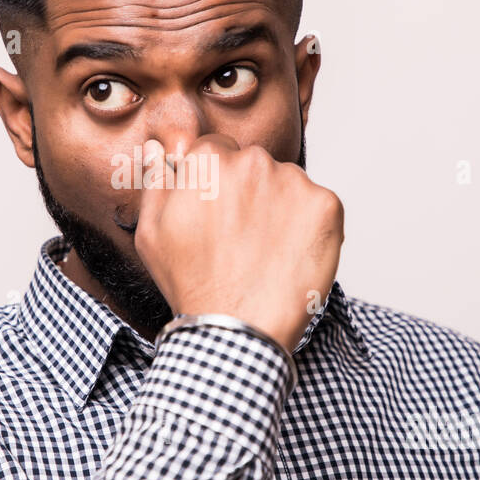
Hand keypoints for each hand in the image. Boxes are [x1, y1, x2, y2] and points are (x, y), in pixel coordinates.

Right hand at [134, 135, 344, 355]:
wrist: (238, 330)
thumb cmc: (192, 283)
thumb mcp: (152, 232)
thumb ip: (157, 181)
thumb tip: (161, 149)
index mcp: (210, 159)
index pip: (218, 151)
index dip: (217, 185)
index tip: (219, 215)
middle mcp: (253, 161)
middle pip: (254, 165)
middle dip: (249, 193)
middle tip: (241, 239)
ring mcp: (294, 182)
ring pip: (287, 184)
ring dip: (280, 208)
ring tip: (265, 251)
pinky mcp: (326, 206)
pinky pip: (318, 206)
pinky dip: (309, 228)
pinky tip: (289, 255)